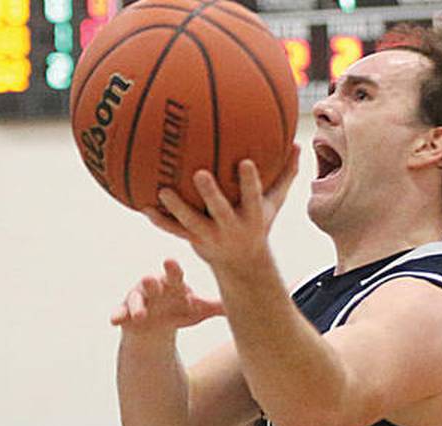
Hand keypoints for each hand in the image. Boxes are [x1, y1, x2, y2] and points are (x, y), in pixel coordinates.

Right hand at [111, 259, 222, 332]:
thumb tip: (249, 302)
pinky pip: (120, 312)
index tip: (171, 262)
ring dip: (137, 305)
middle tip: (151, 281)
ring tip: (141, 315)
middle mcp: (153, 285)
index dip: (172, 269)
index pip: (174, 273)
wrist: (155, 326)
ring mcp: (137, 298)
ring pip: (135, 298)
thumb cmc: (179, 310)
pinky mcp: (125, 312)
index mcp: (172, 282)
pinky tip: (113, 321)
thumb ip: (217, 305)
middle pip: (151, 281)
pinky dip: (117, 315)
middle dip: (150, 282)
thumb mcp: (197, 310)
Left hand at [142, 145, 300, 269]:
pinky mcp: (193, 241)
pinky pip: (173, 230)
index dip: (249, 182)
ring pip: (191, 222)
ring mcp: (209, 236)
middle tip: (199, 173)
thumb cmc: (258, 222)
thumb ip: (285, 175)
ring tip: (162, 190)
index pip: (253, 198)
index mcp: (252, 217)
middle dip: (210, 194)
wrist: (242, 264)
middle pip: (220, 211)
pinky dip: (159, 220)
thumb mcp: (274, 204)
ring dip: (176, 207)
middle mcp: (230, 228)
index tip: (245, 162)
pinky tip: (143, 206)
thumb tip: (298, 144)